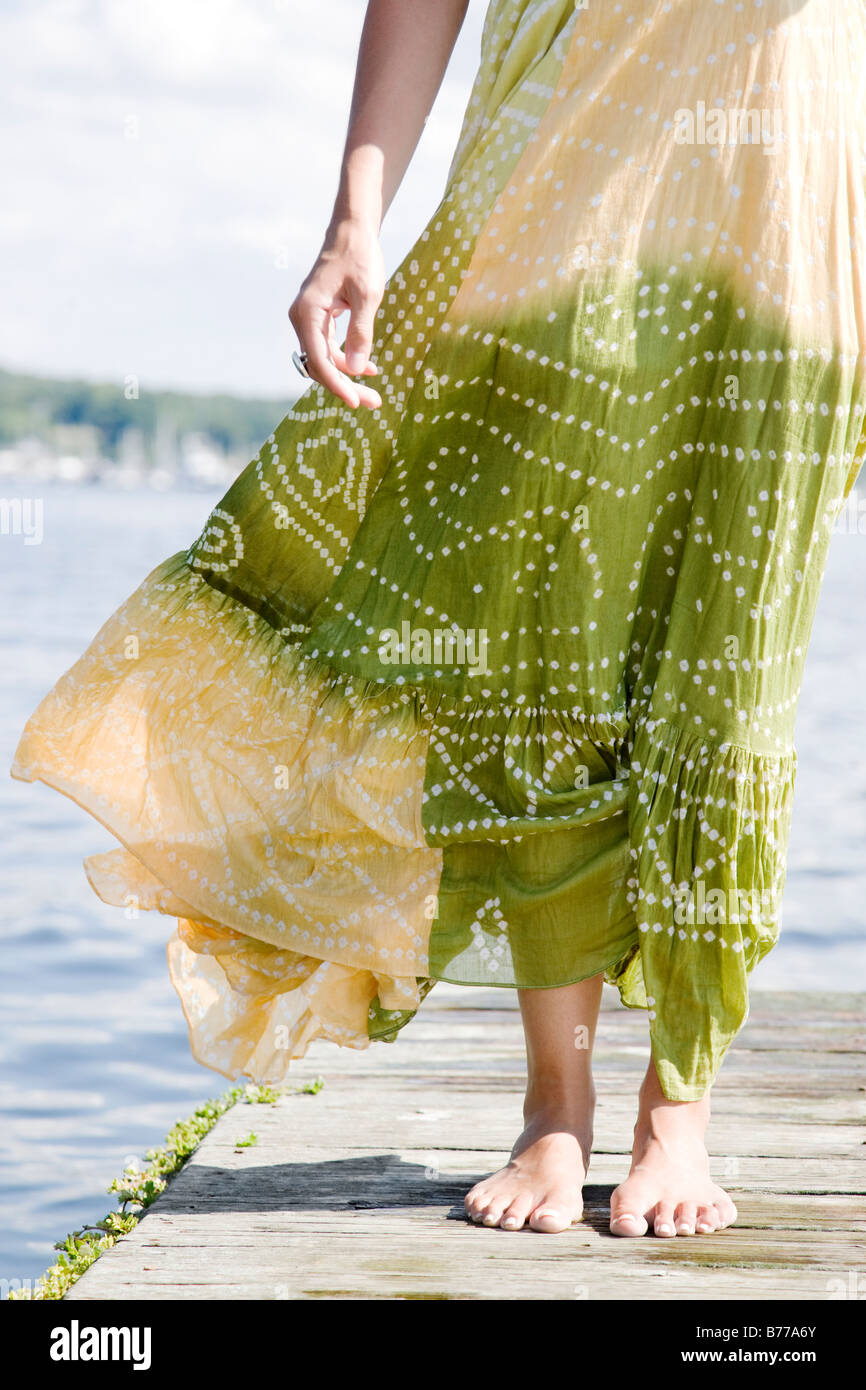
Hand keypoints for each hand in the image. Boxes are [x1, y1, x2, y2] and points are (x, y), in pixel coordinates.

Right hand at [288, 217, 383, 408]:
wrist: (352, 231)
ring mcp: (308, 319)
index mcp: (307, 313)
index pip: (318, 360)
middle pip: (320, 365)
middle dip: (345, 386)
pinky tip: (369, 369)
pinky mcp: (318, 318)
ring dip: (347, 377)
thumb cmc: (360, 258)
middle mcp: (301, 318)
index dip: (337, 384)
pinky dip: (347, 360)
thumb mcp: (368, 296)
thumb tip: (356, 369)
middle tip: (374, 403)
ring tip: (374, 393)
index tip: (356, 402)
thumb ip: (361, 332)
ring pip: (324, 359)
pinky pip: (328, 348)